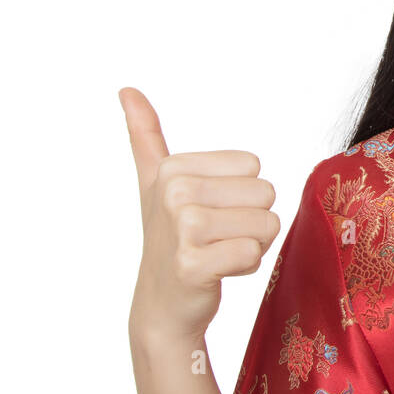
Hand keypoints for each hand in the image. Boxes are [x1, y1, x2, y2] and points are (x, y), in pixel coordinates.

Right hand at [122, 87, 279, 342]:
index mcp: (173, 168)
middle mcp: (174, 193)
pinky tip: (217, 272)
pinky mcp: (192, 265)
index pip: (254, 166)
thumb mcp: (155, 182)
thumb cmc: (170, 237)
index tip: (209, 211)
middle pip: (265, 193)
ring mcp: (181, 228)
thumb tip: (127, 89)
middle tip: (215, 237)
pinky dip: (246, 266)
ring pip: (267, 223)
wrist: (162, 304)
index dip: (241, 194)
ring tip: (217, 252)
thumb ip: (145, 135)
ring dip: (251, 243)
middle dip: (250, 220)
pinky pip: (254, 252)